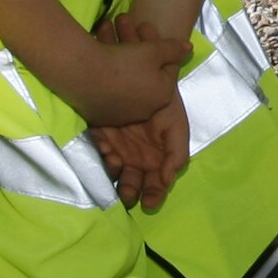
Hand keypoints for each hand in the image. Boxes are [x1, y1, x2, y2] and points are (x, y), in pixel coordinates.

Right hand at [62, 17, 187, 126]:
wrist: (84, 76)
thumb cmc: (126, 61)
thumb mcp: (154, 50)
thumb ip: (173, 49)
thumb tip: (188, 49)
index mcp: (163, 95)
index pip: (167, 68)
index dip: (157, 48)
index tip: (143, 30)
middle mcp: (146, 109)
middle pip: (145, 76)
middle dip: (136, 51)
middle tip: (122, 24)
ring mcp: (122, 115)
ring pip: (125, 83)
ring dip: (119, 59)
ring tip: (106, 30)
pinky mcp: (101, 116)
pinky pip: (108, 93)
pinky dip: (106, 77)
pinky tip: (98, 60)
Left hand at [88, 95, 191, 211]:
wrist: (135, 75)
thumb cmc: (161, 99)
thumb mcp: (175, 123)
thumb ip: (177, 152)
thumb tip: (168, 179)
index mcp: (161, 154)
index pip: (160, 180)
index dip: (156, 192)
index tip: (149, 202)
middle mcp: (141, 156)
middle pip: (138, 182)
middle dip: (134, 192)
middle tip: (129, 198)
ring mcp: (120, 149)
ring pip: (117, 174)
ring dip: (117, 178)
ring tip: (115, 166)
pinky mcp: (102, 141)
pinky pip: (101, 156)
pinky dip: (103, 157)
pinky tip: (106, 149)